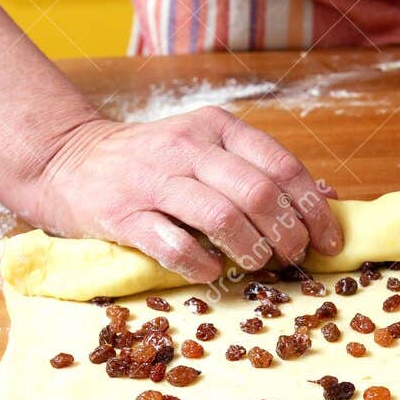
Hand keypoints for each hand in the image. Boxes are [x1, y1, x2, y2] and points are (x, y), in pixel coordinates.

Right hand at [30, 108, 340, 280]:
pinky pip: (174, 246)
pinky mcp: (125, 214)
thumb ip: (262, 170)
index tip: (328, 242)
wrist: (71, 162)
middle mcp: (189, 147)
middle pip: (259, 193)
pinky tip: (211, 272)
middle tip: (291, 258)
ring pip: (221, 217)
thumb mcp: (209, 151)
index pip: (282, 166)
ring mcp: (155, 180)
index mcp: (217, 128)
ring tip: (256, 264)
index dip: (314, 209)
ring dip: (250, 250)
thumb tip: (328, 197)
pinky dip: (202, 266)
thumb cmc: (154, 163)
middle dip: (287, 234)